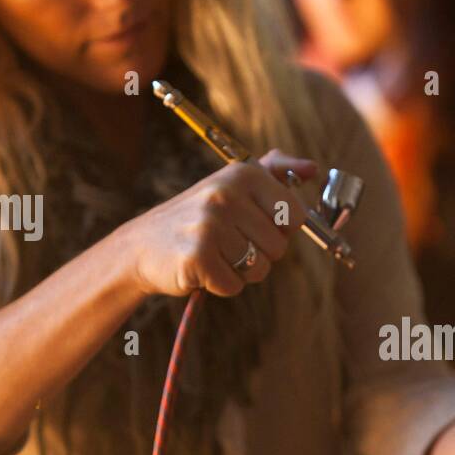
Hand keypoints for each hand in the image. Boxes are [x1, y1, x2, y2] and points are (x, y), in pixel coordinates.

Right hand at [120, 150, 318, 297]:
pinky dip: (220, 285)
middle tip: (227, 243)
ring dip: (240, 270)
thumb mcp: (233, 185)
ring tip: (214, 254)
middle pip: (279, 247)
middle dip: (258, 253)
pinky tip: (201, 269)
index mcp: (244, 174)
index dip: (280, 230)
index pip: (296, 216)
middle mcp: (226, 195)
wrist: (142, 246)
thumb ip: (274, 172)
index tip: (255, 225)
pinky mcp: (198, 257)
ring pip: (259, 268)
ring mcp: (210, 225)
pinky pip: (234, 285)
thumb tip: (312, 169)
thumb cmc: (198, 218)